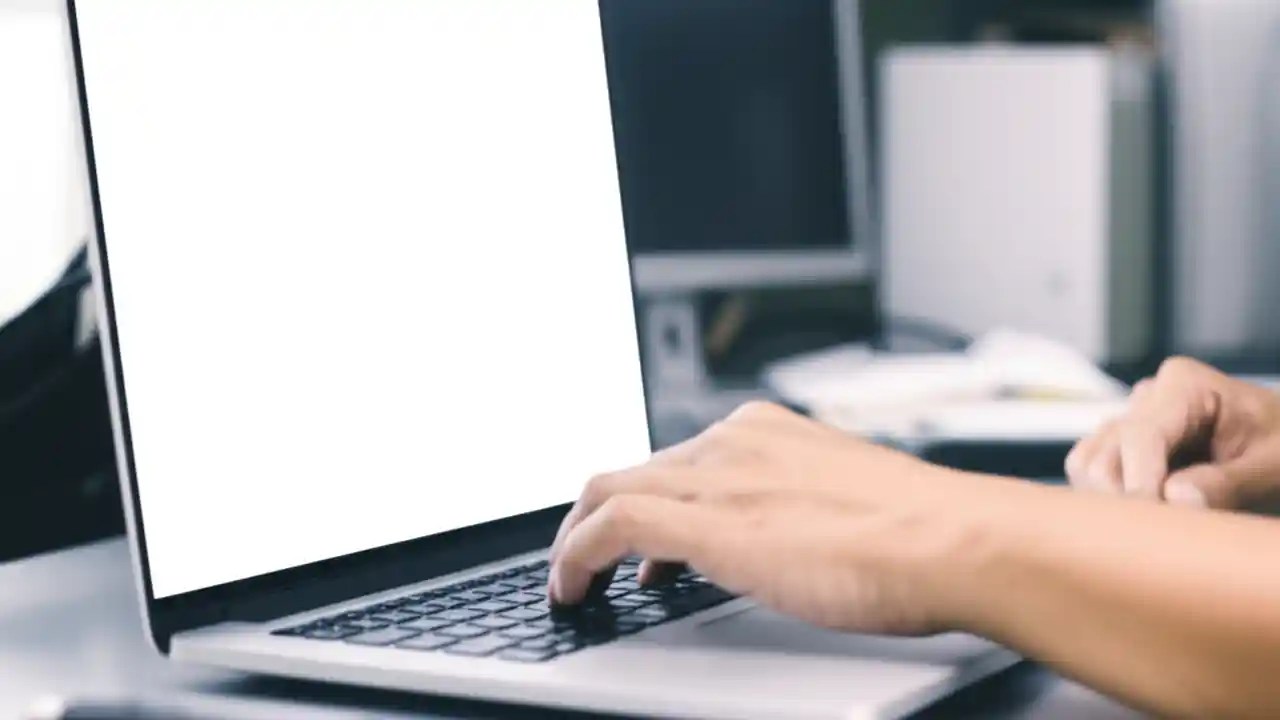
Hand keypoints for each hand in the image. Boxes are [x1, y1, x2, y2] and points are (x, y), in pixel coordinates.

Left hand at [547, 402, 994, 635]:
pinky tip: (573, 589)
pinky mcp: (706, 523)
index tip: (637, 540)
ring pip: (607, 492)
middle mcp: (732, 443)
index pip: (676, 459)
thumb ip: (795, 506)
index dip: (643, 499)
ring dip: (579, 538)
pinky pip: (609, 528)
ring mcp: (717, 478)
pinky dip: (575, 556)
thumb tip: (780, 541)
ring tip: (575, 578)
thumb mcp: (844, 500)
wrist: (957, 541)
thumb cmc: (924, 532)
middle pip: (632, 471)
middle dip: (597, 518)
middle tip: (590, 560)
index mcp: (764, 431)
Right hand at [1066, 357, 1279, 510]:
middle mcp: (1146, 397)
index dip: (1141, 485)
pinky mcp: (1117, 446)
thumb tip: (1175, 499)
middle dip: (1127, 500)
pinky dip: (1109, 502)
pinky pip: (1088, 475)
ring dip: (1114, 503)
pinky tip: (1151, 515)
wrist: (1279, 448)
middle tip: (1168, 536)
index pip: (1140, 435)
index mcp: (1185, 386)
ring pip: (1086, 467)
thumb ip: (1230, 482)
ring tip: (1161, 525)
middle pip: (1102, 456)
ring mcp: (1127, 420)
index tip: (1157, 526)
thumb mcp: (1276, 468)